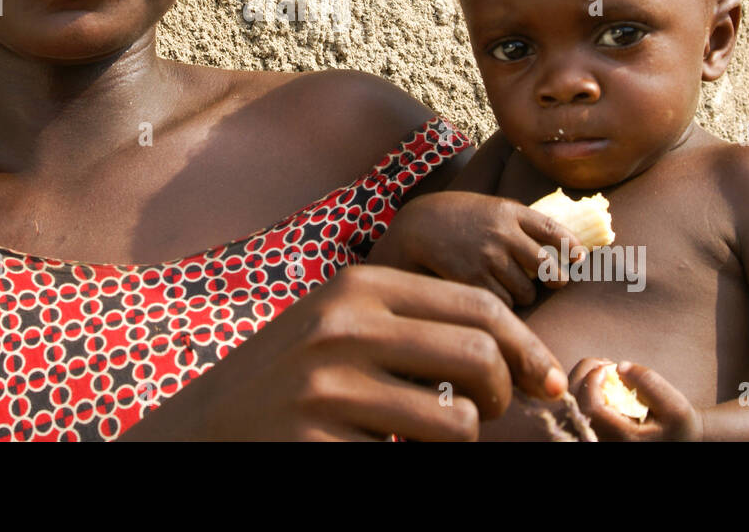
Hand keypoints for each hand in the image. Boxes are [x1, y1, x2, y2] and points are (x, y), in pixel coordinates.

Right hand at [120, 265, 568, 440]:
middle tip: (486, 415)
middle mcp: (344, 327)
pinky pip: (410, 461)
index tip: (545, 380)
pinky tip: (377, 448)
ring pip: (458, 421)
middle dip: (501, 396)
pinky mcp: (320, 441)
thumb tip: (513, 352)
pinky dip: (411, 461)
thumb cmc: (289, 377)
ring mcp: (329, 387)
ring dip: (460, 440)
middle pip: (478, 358)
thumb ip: (411, 324)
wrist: (203, 430)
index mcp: (356, 287)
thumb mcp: (340, 327)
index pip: (476, 305)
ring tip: (425, 436)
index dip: (525, 345)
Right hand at [367, 191, 585, 307]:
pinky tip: (488, 292)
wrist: (415, 227)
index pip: (554, 229)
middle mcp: (502, 234)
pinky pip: (503, 304)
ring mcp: (488, 258)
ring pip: (526, 292)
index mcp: (509, 212)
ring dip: (523, 294)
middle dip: (555, 280)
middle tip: (552, 282)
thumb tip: (562, 246)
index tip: (579, 257)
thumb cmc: (457, 218)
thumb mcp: (489, 208)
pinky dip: (501, 304)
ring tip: (507, 285)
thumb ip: (520, 223)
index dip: (572, 246)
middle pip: (548, 268)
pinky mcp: (473, 280)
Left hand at [569, 357, 704, 440]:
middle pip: (573, 407)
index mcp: (622, 440)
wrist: (678, 442)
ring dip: (580, 381)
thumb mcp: (675, 406)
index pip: (592, 409)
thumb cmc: (677, 426)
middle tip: (604, 364)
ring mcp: (594, 438)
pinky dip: (579, 391)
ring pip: (568, 407)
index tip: (609, 366)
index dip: (593, 381)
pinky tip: (599, 383)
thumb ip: (650, 384)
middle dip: (584, 376)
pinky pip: (571, 410)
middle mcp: (602, 442)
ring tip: (603, 371)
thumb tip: (619, 366)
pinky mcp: (590, 432)